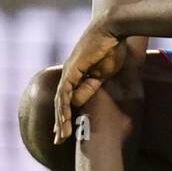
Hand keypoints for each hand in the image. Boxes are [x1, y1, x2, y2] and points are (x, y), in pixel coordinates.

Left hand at [53, 18, 123, 143]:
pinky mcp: (72, 70)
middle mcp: (69, 73)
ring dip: (61, 120)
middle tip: (59, 140)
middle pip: (61, 102)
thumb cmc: (112, 47)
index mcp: (78, 74)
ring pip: (61, 101)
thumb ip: (91, 86)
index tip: (66, 132)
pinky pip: (65, 93)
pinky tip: (63, 121)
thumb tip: (81, 101)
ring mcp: (69, 71)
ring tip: (61, 136)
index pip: (68, 99)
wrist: (112, 30)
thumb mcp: (103, 74)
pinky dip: (64, 108)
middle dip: (60, 122)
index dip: (66, 116)